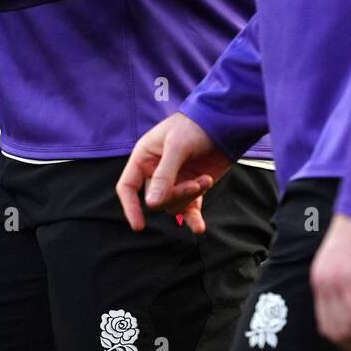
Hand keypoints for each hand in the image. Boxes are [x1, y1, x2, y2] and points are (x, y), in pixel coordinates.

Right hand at [116, 113, 231, 235]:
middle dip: (176, 195)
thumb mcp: (177, 146)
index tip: (139, 226)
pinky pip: (188, 210)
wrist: (223, 122)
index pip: (128, 187)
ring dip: (190, 197)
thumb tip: (151, 204)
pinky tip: (199, 227)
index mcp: (144, 158)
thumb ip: (164, 175)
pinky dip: (194, 218)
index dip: (130, 206)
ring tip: (205, 180)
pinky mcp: (192, 187)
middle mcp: (155, 172)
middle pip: (156, 200)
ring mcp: (174, 181)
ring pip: (173, 205)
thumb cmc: (195, 126)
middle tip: (195, 184)